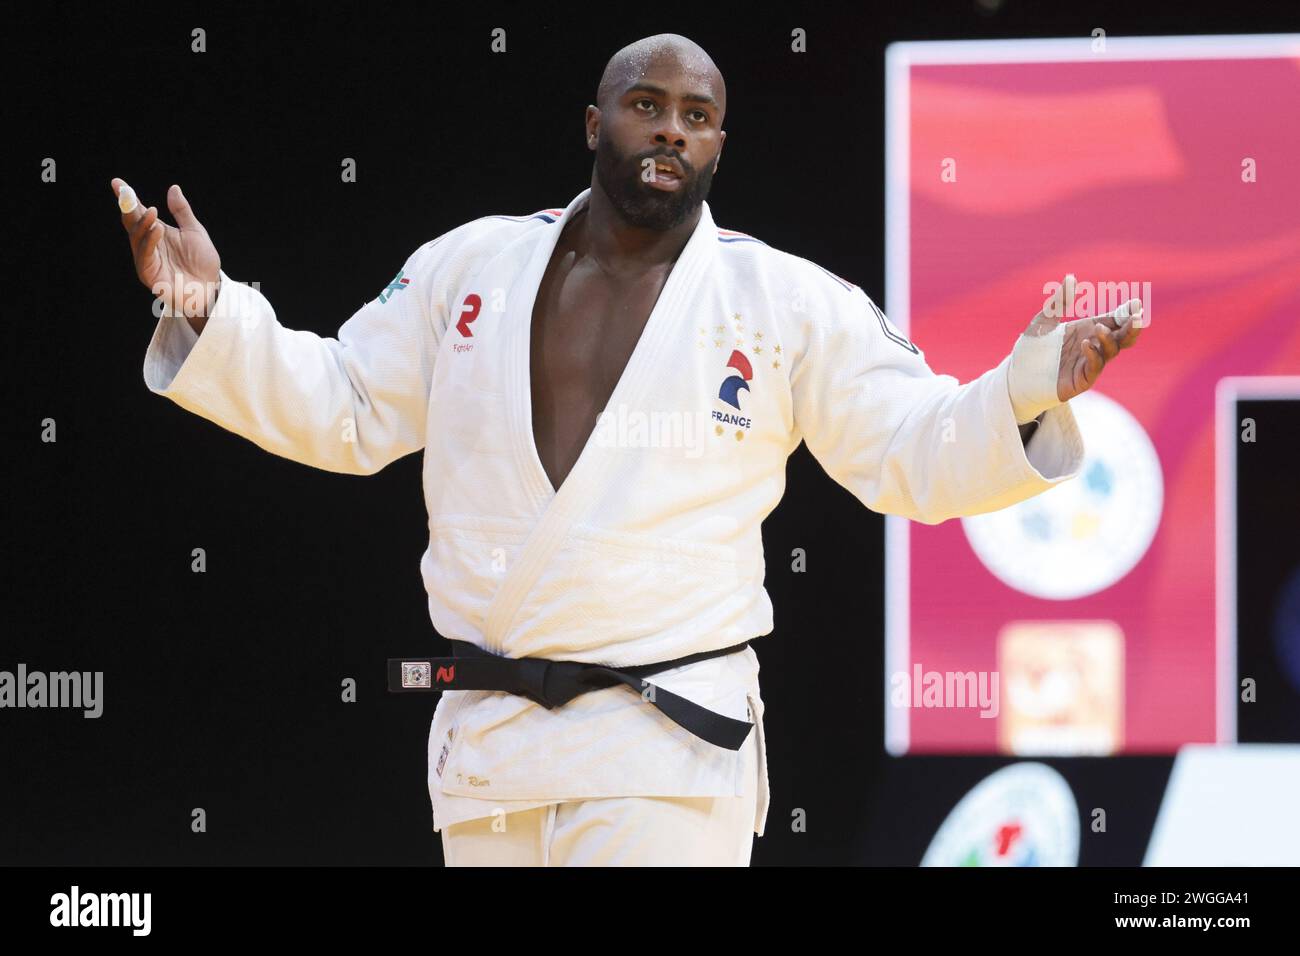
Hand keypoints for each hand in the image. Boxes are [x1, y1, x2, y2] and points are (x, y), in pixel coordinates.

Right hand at [112, 179, 220, 318]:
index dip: (128, 198)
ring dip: (142, 223)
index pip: (138, 212)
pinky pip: (145, 255)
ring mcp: (147, 259)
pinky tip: (157, 230)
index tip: (116, 182)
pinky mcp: (149, 273)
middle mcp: (148, 244)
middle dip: (128, 207)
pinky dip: (149, 241)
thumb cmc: (202, 262)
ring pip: (137, 238)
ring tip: (151, 211)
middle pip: (132, 223)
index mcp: (157, 232)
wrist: (210, 287)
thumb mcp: (194, 231)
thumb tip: (173, 188)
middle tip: (126, 192)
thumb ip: (182, 211)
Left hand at [1022, 273, 1144, 402]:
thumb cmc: (1032, 348)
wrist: (1017, 376)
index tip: (1136, 303)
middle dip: (1132, 327)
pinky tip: (1086, 344)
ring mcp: (1090, 362)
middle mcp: (1093, 344)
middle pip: (1122, 336)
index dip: (1127, 312)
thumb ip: (1058, 302)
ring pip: (1111, 351)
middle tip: (1137, 318)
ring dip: (1109, 338)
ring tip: (1097, 328)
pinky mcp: (1082, 379)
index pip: (1115, 319)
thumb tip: (1071, 277)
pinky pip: (1095, 366)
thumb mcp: (1043, 322)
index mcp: (1088, 328)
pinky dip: (1093, 354)